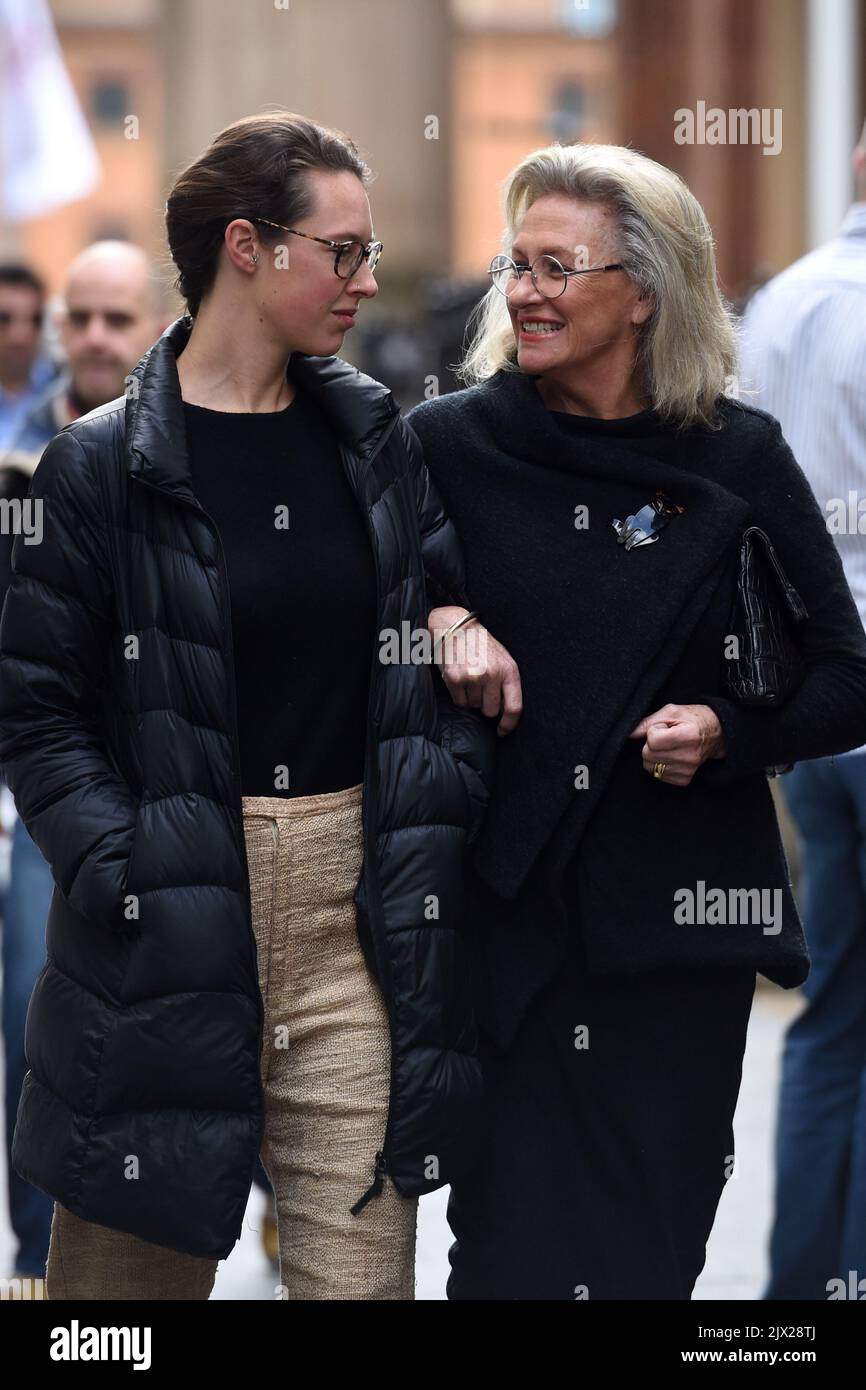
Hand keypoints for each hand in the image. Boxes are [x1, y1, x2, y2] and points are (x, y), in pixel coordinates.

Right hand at [427, 606, 522, 735]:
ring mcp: (473, 676)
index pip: (514, 707)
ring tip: (469, 678)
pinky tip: (459, 679)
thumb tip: (504, 712)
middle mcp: (492, 674)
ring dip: (470, 697)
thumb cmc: (481, 645)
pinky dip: (458, 695)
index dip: (509, 724)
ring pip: (473, 706)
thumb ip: (506, 683)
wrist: (456, 626)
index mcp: (509, 670)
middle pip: (490, 711)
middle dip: (485, 704)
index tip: (502, 731)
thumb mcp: (502, 659)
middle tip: (480, 688)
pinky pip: (459, 701)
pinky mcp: (455, 678)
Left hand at [627, 702, 724, 786]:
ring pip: (650, 767)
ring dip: (654, 755)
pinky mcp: (684, 780)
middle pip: (648, 755)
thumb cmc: (693, 719)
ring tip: (669, 746)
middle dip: (651, 744)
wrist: (717, 733)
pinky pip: (658, 775)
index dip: (654, 731)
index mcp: (687, 736)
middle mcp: (688, 757)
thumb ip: (648, 722)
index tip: (664, 727)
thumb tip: (628, 733)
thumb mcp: (671, 712)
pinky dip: (660, 765)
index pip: (652, 741)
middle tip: (666, 737)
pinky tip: (671, 756)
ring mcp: (687, 770)